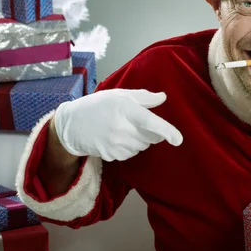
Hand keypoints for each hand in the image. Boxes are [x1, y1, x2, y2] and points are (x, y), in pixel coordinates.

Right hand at [54, 89, 182, 160]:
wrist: (72, 124)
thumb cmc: (98, 105)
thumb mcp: (119, 95)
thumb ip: (143, 97)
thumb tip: (163, 98)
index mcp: (125, 110)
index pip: (151, 122)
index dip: (167, 131)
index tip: (178, 140)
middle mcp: (121, 128)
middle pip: (151, 137)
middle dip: (152, 132)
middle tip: (139, 123)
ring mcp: (115, 144)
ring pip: (142, 146)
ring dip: (141, 140)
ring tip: (125, 129)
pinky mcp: (111, 155)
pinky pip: (131, 153)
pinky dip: (130, 147)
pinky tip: (117, 138)